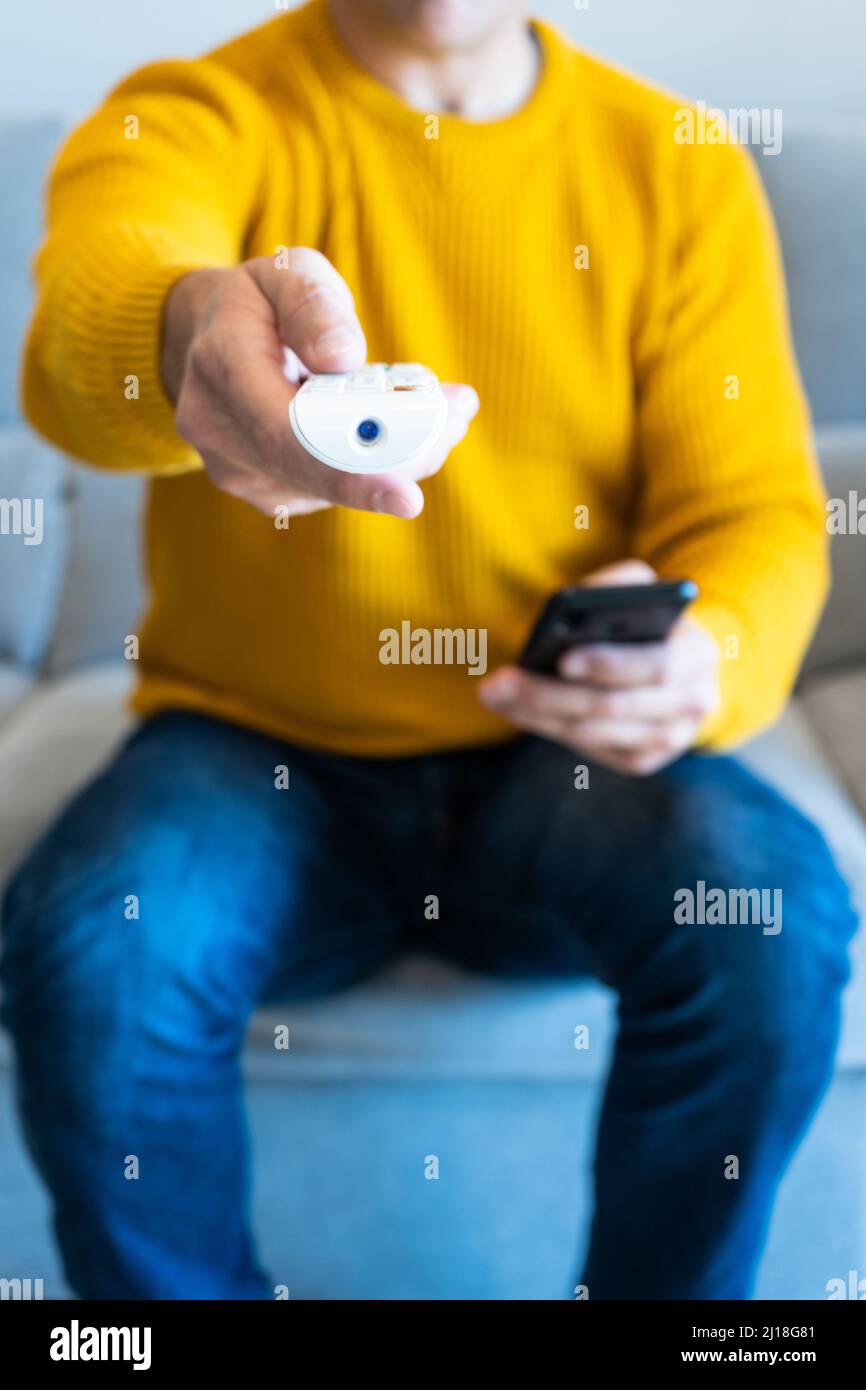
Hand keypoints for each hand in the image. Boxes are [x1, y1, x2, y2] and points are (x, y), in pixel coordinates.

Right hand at [160, 249, 477, 518]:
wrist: (207, 343)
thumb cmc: (259, 303)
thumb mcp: (286, 271)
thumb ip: (314, 305)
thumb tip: (345, 358)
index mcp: (221, 370)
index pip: (288, 439)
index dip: (351, 472)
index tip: (409, 496)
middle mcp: (221, 433)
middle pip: (322, 471)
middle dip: (402, 454)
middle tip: (457, 414)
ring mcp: (241, 471)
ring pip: (336, 486)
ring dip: (401, 455)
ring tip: (444, 409)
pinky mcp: (268, 490)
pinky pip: (335, 488)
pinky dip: (381, 463)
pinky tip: (410, 427)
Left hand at [478, 560, 720, 775]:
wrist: (674, 660)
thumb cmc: (645, 619)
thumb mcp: (639, 589)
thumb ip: (616, 586)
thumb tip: (574, 606)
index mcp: (699, 654)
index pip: (658, 666)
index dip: (610, 665)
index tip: (563, 660)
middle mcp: (695, 702)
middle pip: (613, 707)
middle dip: (551, 695)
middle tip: (499, 683)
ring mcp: (671, 737)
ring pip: (594, 733)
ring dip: (538, 714)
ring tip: (495, 693)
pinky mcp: (644, 758)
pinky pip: (589, 750)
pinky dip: (547, 728)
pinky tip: (514, 708)